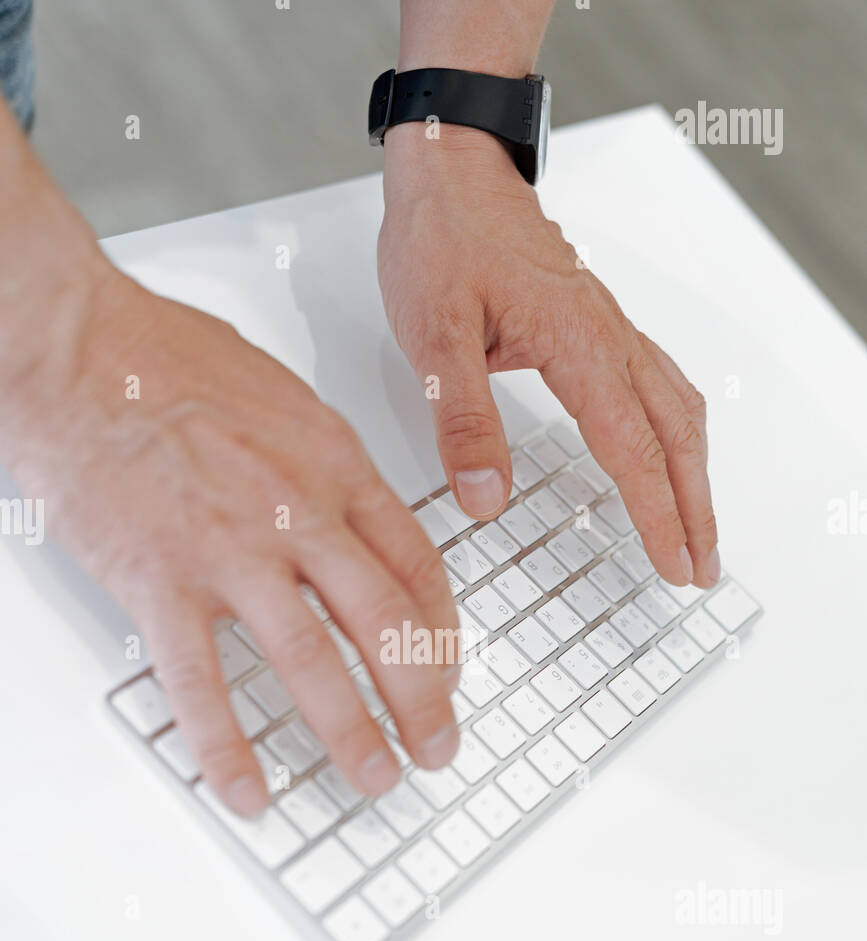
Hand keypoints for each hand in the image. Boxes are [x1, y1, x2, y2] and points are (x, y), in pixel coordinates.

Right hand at [4, 258, 460, 814]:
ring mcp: (228, 548)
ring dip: (350, 731)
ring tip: (375, 777)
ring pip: (310, 659)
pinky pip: (200, 682)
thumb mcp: (280, 396)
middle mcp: (294, 510)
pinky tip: (248, 789)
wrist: (71, 343)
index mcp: (332, 462)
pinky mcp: (158, 579)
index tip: (448, 670)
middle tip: (436, 746)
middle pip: (384, 621)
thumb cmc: (164, 356)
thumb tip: (351, 513)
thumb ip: (323, 463)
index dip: (443, 630)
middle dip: (422, 697)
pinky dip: (226, 746)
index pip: (416, 563)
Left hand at [379, 124, 719, 587]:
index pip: (630, 448)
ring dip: (694, 472)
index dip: (656, 513)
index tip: (675, 563)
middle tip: (702, 567)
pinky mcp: (597, 322)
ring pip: (677, 407)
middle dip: (694, 507)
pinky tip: (671, 449)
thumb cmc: (441, 238)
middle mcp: (607, 336)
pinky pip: (660, 382)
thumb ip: (461, 420)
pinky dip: (677, 430)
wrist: (452, 167)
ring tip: (697, 525)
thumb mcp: (433, 335)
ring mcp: (608, 327)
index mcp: (577, 343)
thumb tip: (484, 496)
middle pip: (674, 435)